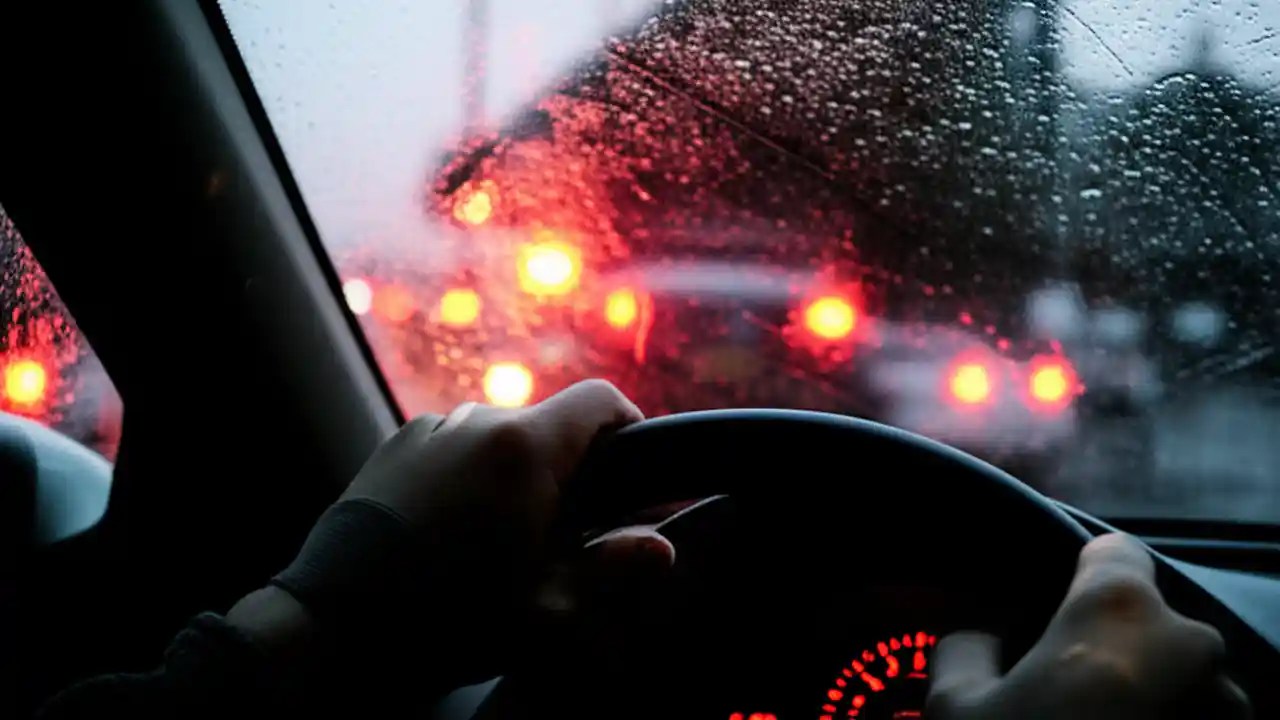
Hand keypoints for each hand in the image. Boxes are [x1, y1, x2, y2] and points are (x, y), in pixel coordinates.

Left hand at [231, 380, 672, 699]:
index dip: (628, 427)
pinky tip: (453, 528)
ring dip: (512, 471)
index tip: (633, 468)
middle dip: (565, 468)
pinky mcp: (392, 447)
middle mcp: (477, 422)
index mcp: (524, 450)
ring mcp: (429, 430)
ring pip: (496, 435)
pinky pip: (451, 445)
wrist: (333, 627)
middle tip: (565, 528)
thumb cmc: (445, 619)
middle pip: (547, 423)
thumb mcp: (543, 611)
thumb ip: (611, 572)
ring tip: (501, 533)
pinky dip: (466, 473)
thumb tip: (660, 550)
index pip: (600, 401)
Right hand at [927, 533, 1249, 719]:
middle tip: (1054, 691)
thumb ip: (965, 647)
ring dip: (1143, 697)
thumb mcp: (953, 705)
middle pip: (1148, 621)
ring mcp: (1221, 713)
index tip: (1047, 610)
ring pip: (1181, 682)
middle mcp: (1187, 648)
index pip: (1113, 551)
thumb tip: (979, 639)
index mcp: (1116, 610)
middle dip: (1108, 649)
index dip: (1077, 575)